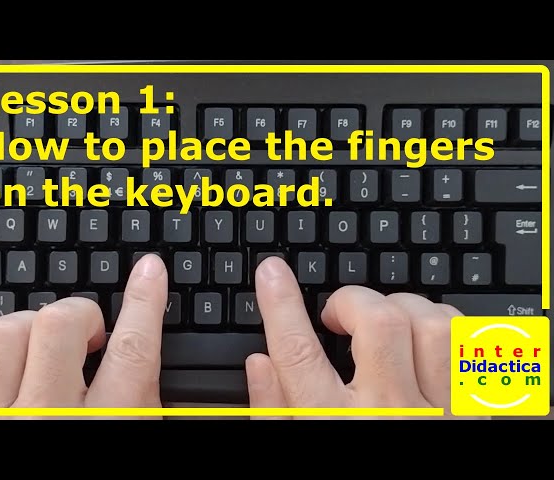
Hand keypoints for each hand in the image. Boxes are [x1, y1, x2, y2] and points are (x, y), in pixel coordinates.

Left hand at [0, 254, 167, 419]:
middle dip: (82, 315)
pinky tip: (7, 365)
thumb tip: (147, 354)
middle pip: (61, 326)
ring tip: (46, 350)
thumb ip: (141, 403)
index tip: (150, 273)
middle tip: (91, 335)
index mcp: (102, 428)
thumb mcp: (130, 434)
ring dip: (34, 329)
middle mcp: (44, 422)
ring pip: (7, 331)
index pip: (131, 353)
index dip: (145, 303)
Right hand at [246, 257, 482, 419]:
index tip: (272, 274)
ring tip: (384, 322)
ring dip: (404, 309)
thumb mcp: (297, 442)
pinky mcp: (474, 416)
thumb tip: (259, 362)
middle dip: (351, 302)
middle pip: (378, 324)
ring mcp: (439, 415)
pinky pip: (473, 351)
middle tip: (336, 316)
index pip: (298, 353)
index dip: (279, 304)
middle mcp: (389, 417)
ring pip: (434, 327)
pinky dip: (446, 330)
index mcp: (334, 425)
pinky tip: (425, 340)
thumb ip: (274, 410)